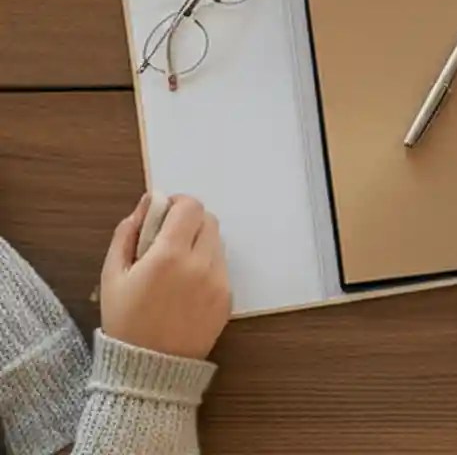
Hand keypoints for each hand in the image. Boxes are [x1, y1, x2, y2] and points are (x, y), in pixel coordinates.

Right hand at [100, 195, 230, 359]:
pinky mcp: (228, 298)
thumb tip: (146, 204)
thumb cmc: (124, 320)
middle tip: (168, 238)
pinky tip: (186, 285)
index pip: (190, 207)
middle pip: (209, 220)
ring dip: (200, 243)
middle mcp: (201, 264)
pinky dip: (207, 265)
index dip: (177, 204)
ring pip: (218, 243)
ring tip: (175, 265)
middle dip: (189, 221)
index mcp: (169, 255)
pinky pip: (222, 267)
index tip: (163, 214)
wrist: (151, 368)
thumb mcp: (111, 275)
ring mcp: (219, 282)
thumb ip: (127, 233)